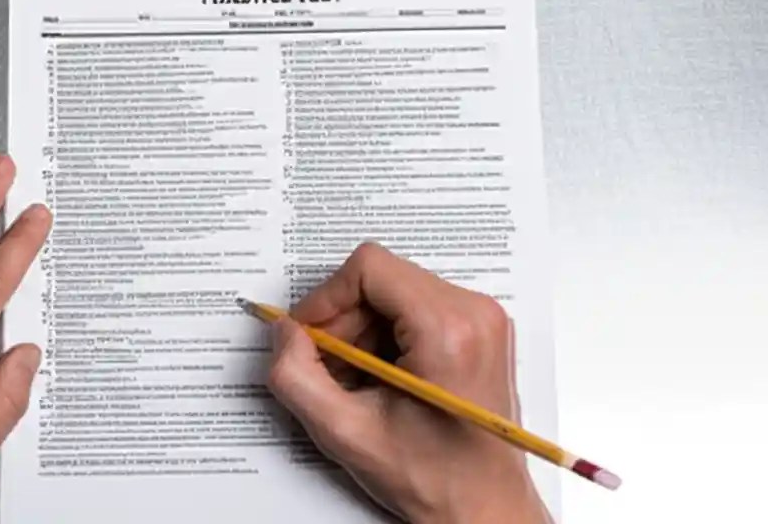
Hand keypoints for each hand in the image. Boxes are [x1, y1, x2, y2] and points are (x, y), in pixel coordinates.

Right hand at [266, 243, 551, 523]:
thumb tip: (283, 331)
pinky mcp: (480, 328)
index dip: (326, 298)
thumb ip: (296, 376)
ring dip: (362, 330)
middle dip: (343, 320)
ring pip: (396, 291)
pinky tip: (380, 379)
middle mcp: (475, 313)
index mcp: (449, 331)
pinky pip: (417, 306)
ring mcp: (483, 318)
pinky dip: (386, 336)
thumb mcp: (345, 433)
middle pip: (382, 278)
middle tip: (329, 370)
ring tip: (356, 382)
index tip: (308, 335)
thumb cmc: (433, 478)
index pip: (370, 268)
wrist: (483, 506)